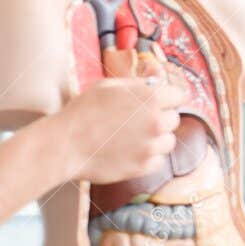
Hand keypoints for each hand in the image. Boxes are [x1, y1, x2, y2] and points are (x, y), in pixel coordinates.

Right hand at [57, 76, 186, 184]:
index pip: (179, 95)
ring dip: (157, 138)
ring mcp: (151, 146)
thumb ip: (138, 83)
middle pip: (174, 118)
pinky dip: (148, 157)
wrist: (64, 144)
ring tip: (133, 136)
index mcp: (151, 98)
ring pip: (169, 141)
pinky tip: (129, 151)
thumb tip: (157, 79)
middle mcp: (157, 122)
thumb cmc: (83, 111)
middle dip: (161, 117)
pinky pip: (158, 160)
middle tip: (138, 120)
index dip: (169, 97)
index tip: (160, 101)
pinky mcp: (144, 167)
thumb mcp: (109, 86)